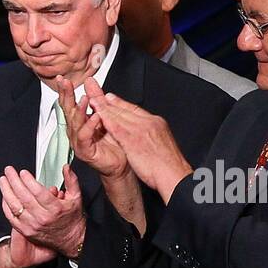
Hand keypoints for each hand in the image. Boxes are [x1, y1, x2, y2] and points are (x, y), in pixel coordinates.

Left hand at [0, 163, 87, 258]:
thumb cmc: (72, 219)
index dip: (29, 181)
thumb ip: (71, 181)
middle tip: (9, 171)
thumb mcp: (76, 198)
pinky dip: (6, 206)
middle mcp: (43, 218)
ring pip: (15, 207)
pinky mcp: (26, 231)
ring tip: (3, 180)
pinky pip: (12, 218)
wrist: (71, 240)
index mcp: (55, 208)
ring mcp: (32, 225)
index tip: (23, 172)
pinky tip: (4, 196)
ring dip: (6, 192)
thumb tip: (66, 167)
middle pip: (24, 197)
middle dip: (14, 182)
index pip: (38, 192)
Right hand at [59, 75, 127, 178]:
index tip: (62, 79)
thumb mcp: (105, 115)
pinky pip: (85, 137)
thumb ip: (96, 99)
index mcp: (79, 121)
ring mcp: (79, 141)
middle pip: (68, 110)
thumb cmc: (112, 142)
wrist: (120, 163)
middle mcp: (76, 131)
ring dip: (80, 110)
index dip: (65, 91)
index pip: (69, 103)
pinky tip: (95, 117)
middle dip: (66, 96)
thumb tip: (90, 82)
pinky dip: (89, 126)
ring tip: (85, 98)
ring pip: (75, 123)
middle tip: (65, 83)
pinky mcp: (85, 152)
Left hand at [88, 83, 192, 201]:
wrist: (174, 174)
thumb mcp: (163, 145)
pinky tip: (98, 115)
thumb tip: (146, 136)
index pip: (136, 110)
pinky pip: (116, 127)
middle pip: (126, 109)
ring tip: (93, 99)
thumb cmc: (170, 166)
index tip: (112, 98)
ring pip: (119, 115)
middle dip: (110, 101)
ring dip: (105, 107)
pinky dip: (107, 119)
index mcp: (157, 123)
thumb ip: (152, 136)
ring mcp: (141, 130)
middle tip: (98, 93)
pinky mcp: (134, 139)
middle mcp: (149, 122)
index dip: (121, 103)